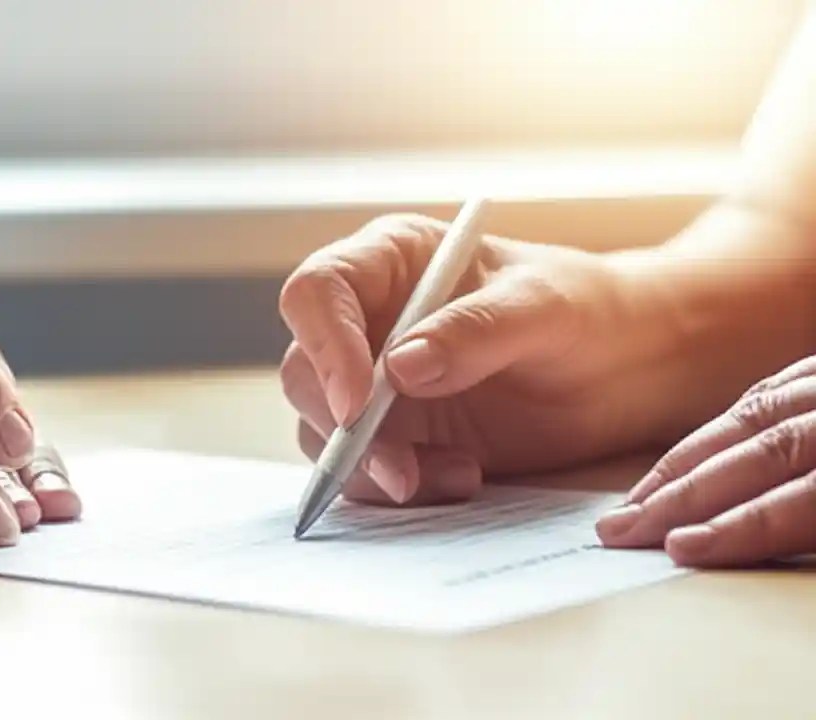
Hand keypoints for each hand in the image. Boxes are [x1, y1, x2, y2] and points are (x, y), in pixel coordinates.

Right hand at [278, 213, 689, 505]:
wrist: (630, 369)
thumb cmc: (590, 311)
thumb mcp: (545, 308)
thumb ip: (475, 330)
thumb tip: (400, 366)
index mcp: (390, 262)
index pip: (317, 291)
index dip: (324, 344)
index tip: (360, 402)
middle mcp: (368, 320)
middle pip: (305, 370)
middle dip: (343, 426)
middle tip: (400, 468)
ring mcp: (376, 382)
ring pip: (325, 430)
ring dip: (374, 466)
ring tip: (456, 474)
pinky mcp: (396, 435)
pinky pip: (364, 470)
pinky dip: (400, 487)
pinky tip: (462, 477)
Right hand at [597, 355, 815, 566]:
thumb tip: (801, 575)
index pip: (808, 498)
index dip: (744, 526)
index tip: (682, 548)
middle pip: (765, 453)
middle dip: (685, 495)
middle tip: (624, 529)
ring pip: (753, 417)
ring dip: (685, 463)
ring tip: (636, 501)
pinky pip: (770, 389)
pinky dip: (721, 425)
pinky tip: (692, 453)